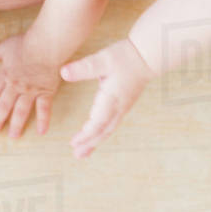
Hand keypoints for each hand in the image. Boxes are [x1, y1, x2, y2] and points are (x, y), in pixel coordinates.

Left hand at [0, 32, 61, 137]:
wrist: (45, 45)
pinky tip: (41, 131)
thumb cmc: (26, 44)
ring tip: (13, 136)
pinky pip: (44, 109)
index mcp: (5, 75)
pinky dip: (43, 121)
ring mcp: (31, 91)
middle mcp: (16, 86)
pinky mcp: (45, 92)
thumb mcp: (6, 45)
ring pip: (21, 111)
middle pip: (4, 106)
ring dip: (16, 124)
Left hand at [60, 39, 153, 157]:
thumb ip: (83, 67)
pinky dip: (102, 134)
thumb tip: (63, 73)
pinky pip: (112, 124)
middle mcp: (119, 106)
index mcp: (112, 98)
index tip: (74, 143)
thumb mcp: (102, 59)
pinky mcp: (124, 105)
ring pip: (108, 130)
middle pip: (103, 131)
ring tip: (83, 153)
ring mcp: (123, 107)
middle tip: (77, 155)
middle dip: (90, 143)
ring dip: (96, 142)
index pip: (98, 122)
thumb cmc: (125, 57)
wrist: (147, 56)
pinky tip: (96, 137)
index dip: (86, 134)